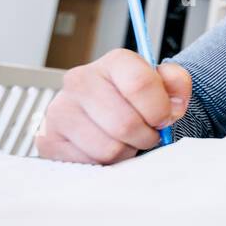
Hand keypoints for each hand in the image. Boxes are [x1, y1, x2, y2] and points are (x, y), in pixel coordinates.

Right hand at [35, 49, 191, 163]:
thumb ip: (177, 85)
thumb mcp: (164, 86)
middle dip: (144, 136)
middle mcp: (80, 80)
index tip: (162, 119)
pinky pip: (88, 163)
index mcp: (114, 62)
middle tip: (145, 134)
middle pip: (125, 123)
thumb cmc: (136, 101)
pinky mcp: (49, 139)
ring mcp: (59, 110)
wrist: (106, 115)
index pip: (141, 84)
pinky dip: (103, 163)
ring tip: (124, 141)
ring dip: (125, 152)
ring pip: (108, 148)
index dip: (160, 110)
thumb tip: (174, 104)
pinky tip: (104, 148)